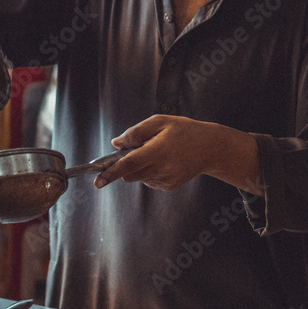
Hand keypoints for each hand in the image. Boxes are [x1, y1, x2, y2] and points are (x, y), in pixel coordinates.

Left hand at [94, 115, 217, 191]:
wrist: (210, 147)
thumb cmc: (184, 130)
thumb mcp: (160, 122)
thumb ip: (136, 132)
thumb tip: (115, 143)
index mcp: (159, 150)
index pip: (130, 164)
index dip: (111, 172)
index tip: (98, 181)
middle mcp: (162, 168)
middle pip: (130, 174)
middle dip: (124, 165)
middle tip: (136, 149)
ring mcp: (166, 180)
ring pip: (138, 177)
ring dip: (138, 167)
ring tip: (157, 152)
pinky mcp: (169, 186)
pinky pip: (148, 180)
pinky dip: (148, 171)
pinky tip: (163, 161)